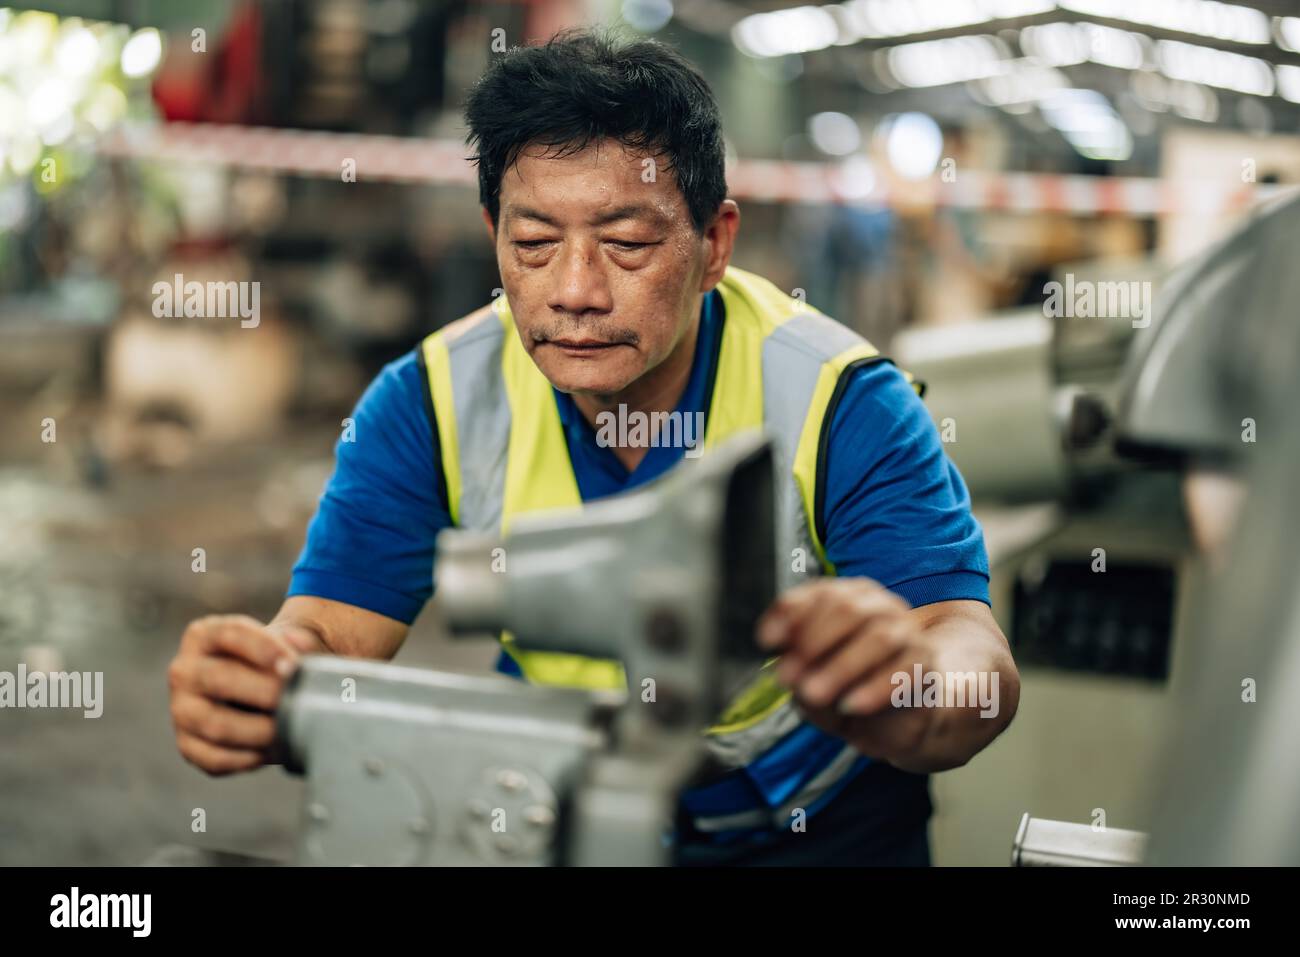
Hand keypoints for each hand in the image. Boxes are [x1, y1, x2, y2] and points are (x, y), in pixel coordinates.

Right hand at [167, 614, 319, 775]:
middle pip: (217, 678)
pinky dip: (247, 758)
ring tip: (288, 728)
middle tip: (292, 698)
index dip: (263, 649)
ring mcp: (181, 710)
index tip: (292, 665)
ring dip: (257, 730)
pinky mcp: (188, 745)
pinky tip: (273, 749)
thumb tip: (298, 645)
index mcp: (203, 636)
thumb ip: (298, 641)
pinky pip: (213, 758)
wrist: (264, 690)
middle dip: (262, 691)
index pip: (229, 634)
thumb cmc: (276, 662)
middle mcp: (184, 671)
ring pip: (213, 724)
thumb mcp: (288, 643)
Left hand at [756, 578, 934, 766]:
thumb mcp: (811, 675)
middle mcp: (878, 605)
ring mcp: (905, 631)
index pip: (818, 593)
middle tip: (786, 677)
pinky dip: (874, 688)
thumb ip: (796, 665)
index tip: (767, 642)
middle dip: (812, 642)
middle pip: (847, 608)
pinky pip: (904, 670)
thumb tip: (787, 668)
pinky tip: (851, 706)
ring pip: (878, 638)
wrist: (895, 717)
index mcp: (847, 596)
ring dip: (841, 667)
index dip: (790, 613)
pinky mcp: (924, 663)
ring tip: (813, 694)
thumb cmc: (845, 685)